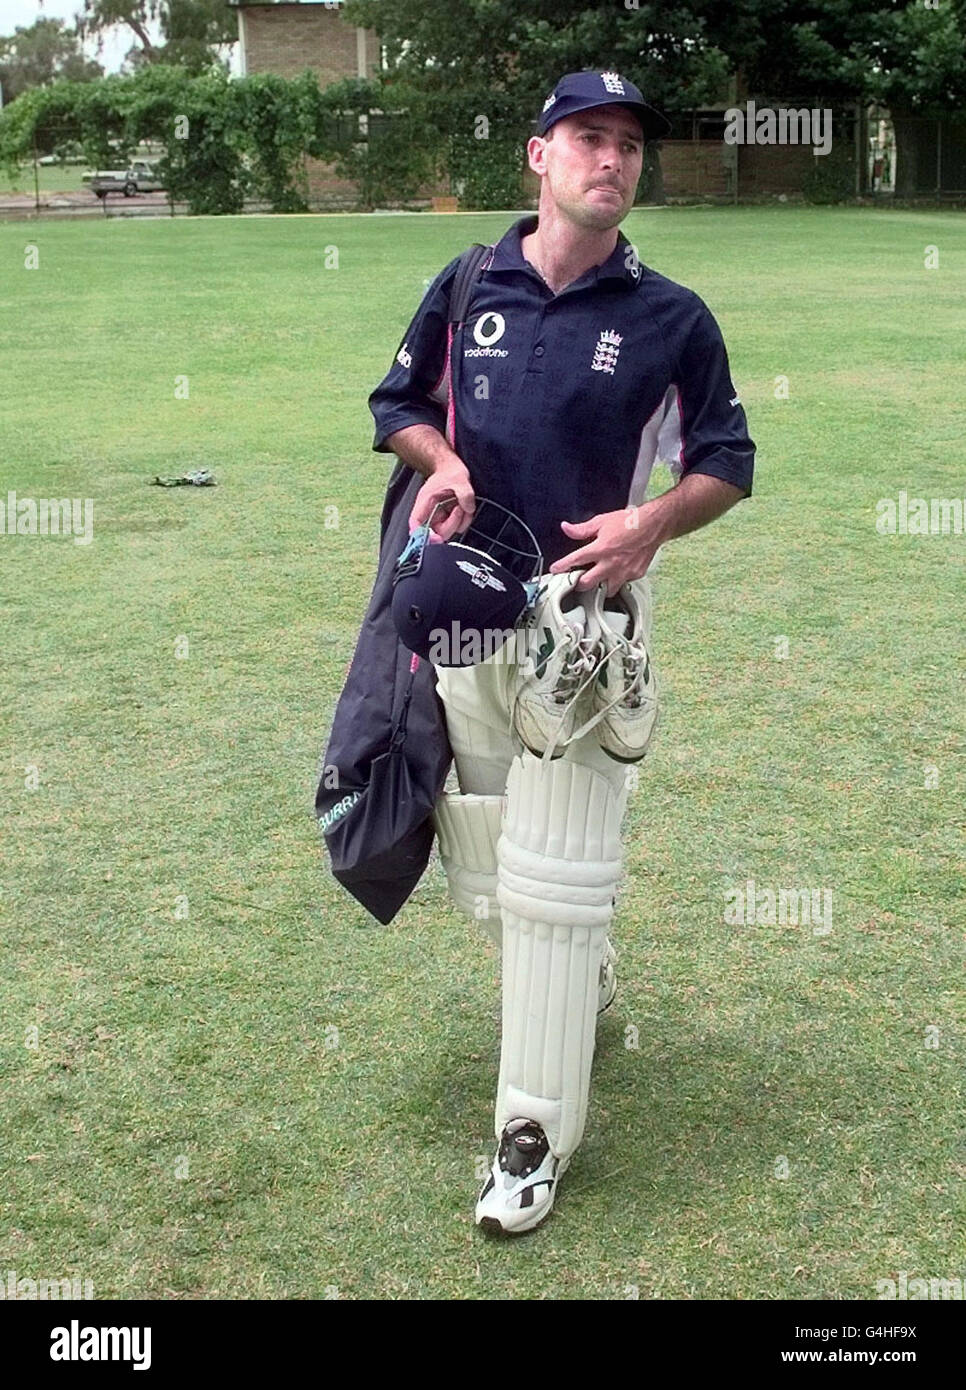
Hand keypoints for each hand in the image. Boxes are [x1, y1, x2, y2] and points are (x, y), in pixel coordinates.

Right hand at [409, 460, 475, 540]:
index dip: (421, 534)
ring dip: (460, 520)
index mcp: (425, 502)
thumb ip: (465, 495)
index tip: (435, 538)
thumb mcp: (459, 480)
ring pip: (449, 531)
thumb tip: (468, 508)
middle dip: (451, 524)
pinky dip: (465, 519)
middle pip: (436, 532)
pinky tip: (465, 507)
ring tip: (463, 504)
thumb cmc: (450, 473)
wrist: (452, 469)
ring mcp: (439, 517)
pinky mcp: (448, 519)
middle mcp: (430, 512)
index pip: (416, 522)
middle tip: (459, 508)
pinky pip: (457, 527)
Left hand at [548, 506, 664, 595]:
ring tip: (597, 581)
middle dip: (579, 583)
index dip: (562, 566)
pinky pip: (623, 583)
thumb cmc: (630, 522)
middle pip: (587, 583)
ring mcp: (624, 572)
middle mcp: (611, 563)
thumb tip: (566, 528)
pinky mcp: (635, 575)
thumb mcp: (602, 521)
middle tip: (577, 580)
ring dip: (599, 587)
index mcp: (601, 548)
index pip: (575, 560)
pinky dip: (617, 580)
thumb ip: (582, 529)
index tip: (555, 570)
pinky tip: (616, 574)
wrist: (654, 525)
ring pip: (606, 590)